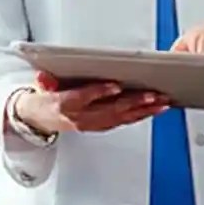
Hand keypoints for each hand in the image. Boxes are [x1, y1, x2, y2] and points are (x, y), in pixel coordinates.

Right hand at [13, 71, 169, 134]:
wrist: (41, 119)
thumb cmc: (46, 97)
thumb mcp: (41, 87)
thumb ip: (45, 81)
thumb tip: (43, 77)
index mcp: (65, 105)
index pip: (84, 98)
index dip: (100, 92)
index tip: (116, 86)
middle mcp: (82, 118)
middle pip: (110, 110)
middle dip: (134, 103)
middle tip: (152, 95)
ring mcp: (93, 124)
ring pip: (122, 118)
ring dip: (144, 111)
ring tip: (162, 102)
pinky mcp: (101, 127)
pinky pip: (124, 122)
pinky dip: (141, 115)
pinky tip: (155, 109)